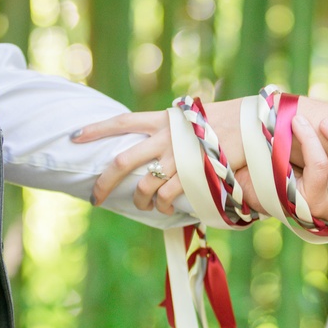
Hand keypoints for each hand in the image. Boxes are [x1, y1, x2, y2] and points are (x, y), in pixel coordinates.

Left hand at [71, 99, 245, 213]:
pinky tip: (165, 209)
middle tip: (97, 198)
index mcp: (162, 120)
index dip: (96, 129)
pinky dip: (163, 207)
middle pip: (123, 162)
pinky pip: (168, 198)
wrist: (253, 126)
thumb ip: (170, 128)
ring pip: (145, 187)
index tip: (75, 136)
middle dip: (105, 183)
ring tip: (144, 206)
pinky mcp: (192, 175)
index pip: (122, 122)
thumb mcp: (192, 118)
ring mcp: (177, 157)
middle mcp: (164, 137)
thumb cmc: (224, 122)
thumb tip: (153, 144)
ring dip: (141, 202)